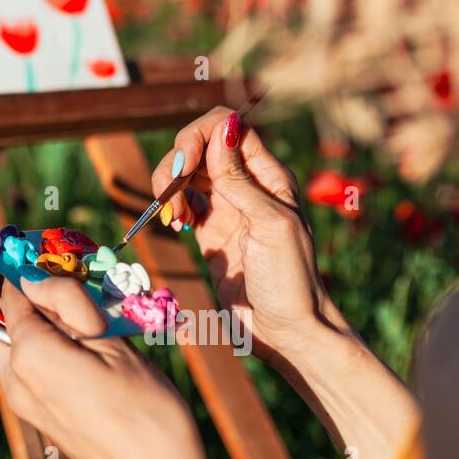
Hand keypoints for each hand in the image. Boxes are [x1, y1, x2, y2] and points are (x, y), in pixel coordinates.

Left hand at [0, 277, 216, 458]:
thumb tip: (35, 278)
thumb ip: (69, 305)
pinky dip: (46, 351)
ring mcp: (24, 403)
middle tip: (70, 295)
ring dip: (37, 326)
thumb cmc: (147, 413)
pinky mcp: (39, 417)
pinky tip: (89, 352)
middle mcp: (16, 380)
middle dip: (25, 301)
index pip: (12, 295)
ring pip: (11, 345)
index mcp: (29, 355)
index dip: (32, 274)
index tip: (55, 263)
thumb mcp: (113, 342)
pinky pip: (27, 370)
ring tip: (89, 325)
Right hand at [152, 106, 341, 363]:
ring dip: (169, 186)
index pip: (228, 127)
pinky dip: (172, 207)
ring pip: (187, 173)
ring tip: (172, 218)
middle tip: (167, 195)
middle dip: (177, 162)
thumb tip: (222, 126)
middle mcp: (247, 185)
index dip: (200, 134)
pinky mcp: (211, 232)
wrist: (287, 333)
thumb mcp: (269, 224)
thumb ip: (239, 178)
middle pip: (200, 146)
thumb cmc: (291, 280)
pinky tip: (176, 225)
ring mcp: (228, 208)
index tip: (185, 164)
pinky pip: (184, 203)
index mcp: (269, 175)